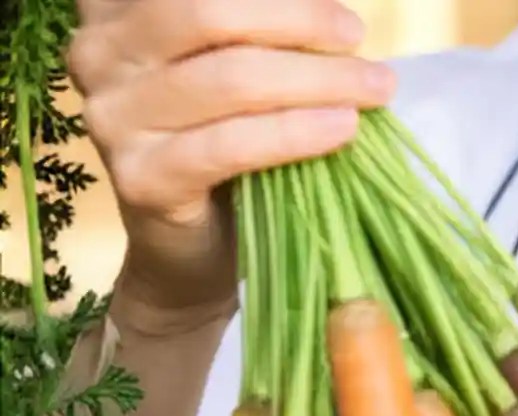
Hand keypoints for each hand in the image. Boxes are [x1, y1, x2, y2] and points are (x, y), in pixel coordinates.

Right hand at [70, 0, 396, 312]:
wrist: (197, 245)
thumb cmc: (227, 138)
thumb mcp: (240, 65)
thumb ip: (263, 31)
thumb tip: (335, 12)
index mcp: (117, 10)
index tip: (338, 14)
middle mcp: (98, 52)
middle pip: (208, 12)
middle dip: (300, 22)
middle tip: (358, 42)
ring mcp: (111, 118)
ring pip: (228, 78)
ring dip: (316, 80)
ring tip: (372, 89)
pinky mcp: (139, 178)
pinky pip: (229, 145)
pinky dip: (295, 132)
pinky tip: (343, 128)